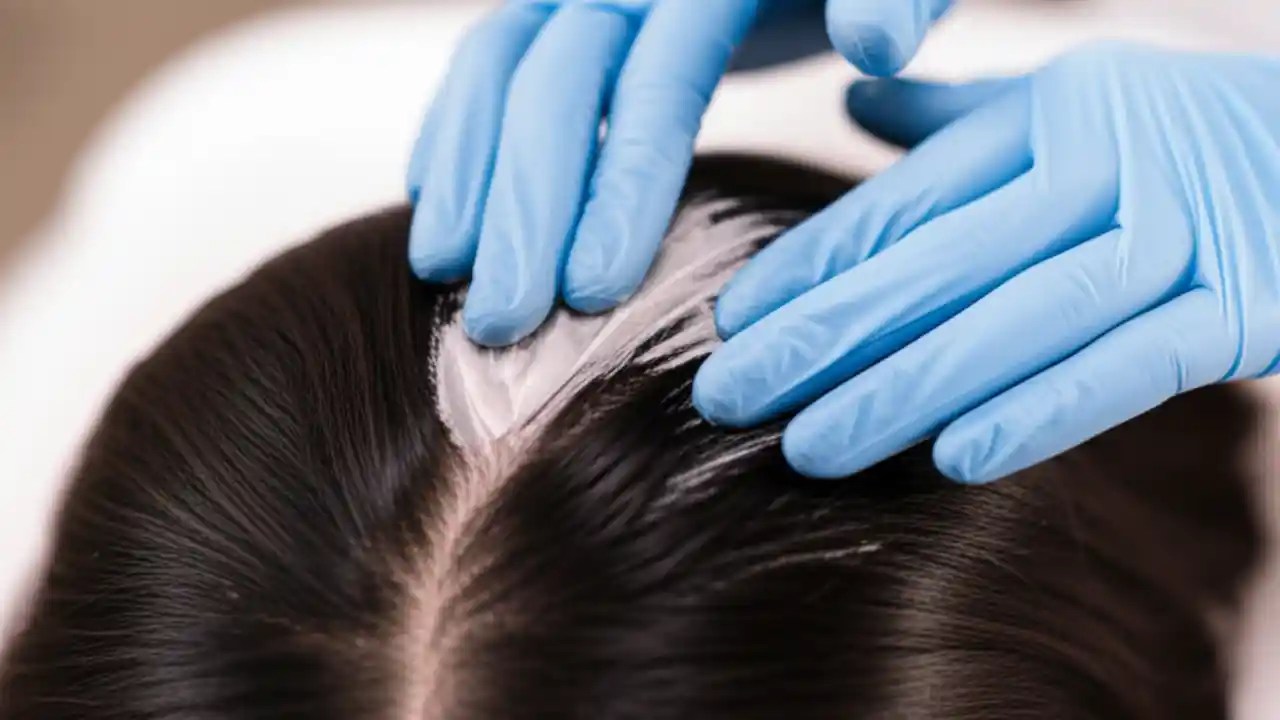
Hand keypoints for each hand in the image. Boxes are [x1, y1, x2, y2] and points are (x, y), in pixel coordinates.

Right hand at [405, 0, 946, 347]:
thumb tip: (874, 44)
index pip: (653, 86)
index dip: (619, 187)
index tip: (594, 292)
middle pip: (556, 86)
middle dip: (521, 208)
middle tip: (500, 322)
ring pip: (500, 69)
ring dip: (466, 172)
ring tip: (441, 271)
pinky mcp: (565, 12)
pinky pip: (492, 59)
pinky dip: (457, 127)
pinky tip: (437, 198)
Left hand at [694, 43, 1279, 483]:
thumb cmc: (1187, 131)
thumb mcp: (1077, 101)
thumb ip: (958, 116)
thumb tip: (849, 104)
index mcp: (1052, 115)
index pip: (907, 201)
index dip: (812, 265)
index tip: (731, 319)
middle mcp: (1106, 166)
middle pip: (939, 266)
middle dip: (824, 338)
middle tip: (726, 395)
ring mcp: (1179, 237)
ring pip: (1017, 323)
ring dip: (905, 392)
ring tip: (807, 448)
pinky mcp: (1247, 310)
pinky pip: (1132, 370)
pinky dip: (1045, 413)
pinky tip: (953, 463)